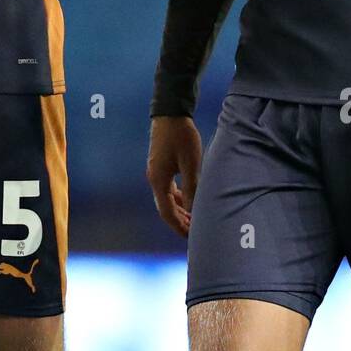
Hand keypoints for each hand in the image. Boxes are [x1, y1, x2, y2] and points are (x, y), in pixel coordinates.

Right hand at [146, 116, 201, 237]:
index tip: (192, 237)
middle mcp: (154, 179)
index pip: (167, 212)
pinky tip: (190, 199)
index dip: (179, 227)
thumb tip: (195, 211)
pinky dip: (179, 198)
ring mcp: (156, 172)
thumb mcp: (191, 164)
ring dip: (180, 210)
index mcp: (159, 181)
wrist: (170, 112)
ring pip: (167, 198)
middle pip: (165, 208)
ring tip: (195, 219)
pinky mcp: (160, 165)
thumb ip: (192, 188)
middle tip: (196, 233)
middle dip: (180, 221)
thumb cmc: (182, 137)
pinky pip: (169, 188)